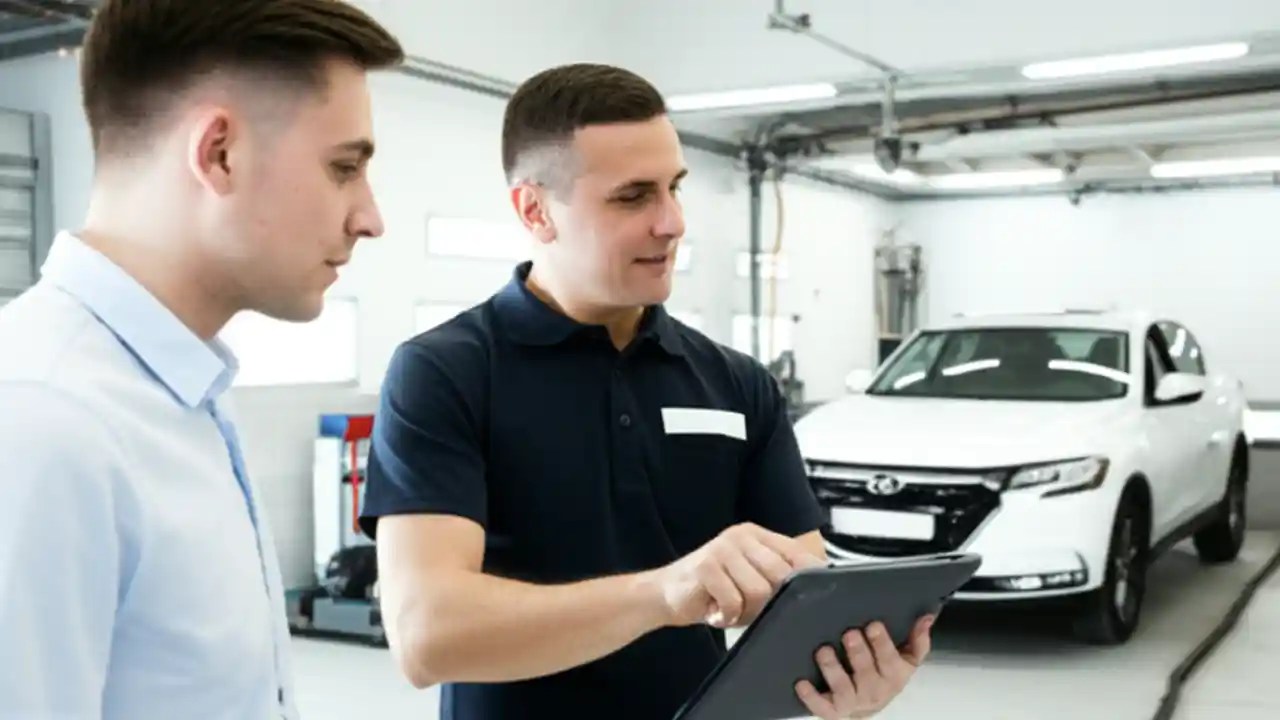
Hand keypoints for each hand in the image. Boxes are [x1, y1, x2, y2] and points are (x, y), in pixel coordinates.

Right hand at [650, 523, 823, 628]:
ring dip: (746, 612)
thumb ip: (775, 579)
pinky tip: (714, 612)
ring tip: (730, 609)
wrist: (663, 593)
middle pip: (781, 574)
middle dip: (772, 601)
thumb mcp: (749, 581)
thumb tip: (811, 592)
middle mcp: (740, 536)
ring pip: (759, 591)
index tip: (817, 594)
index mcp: (756, 535)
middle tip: (751, 610)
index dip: (810, 575)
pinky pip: (733, 602)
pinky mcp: (705, 567)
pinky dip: (726, 616)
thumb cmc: (712, 591)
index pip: (795, 552)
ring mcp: (722, 549)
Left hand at [794, 615, 934, 718]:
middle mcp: (874, 691)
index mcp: (894, 676)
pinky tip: (801, 683)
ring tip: (824, 651)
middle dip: (858, 653)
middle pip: (867, 674)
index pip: (891, 661)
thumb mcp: (906, 660)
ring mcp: (853, 702)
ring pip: (844, 689)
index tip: (873, 625)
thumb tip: (926, 618)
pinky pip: (822, 707)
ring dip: (833, 670)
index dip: (882, 644)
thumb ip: (917, 640)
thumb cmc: (885, 677)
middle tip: (849, 634)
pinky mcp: (833, 711)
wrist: (869, 708)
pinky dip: (811, 697)